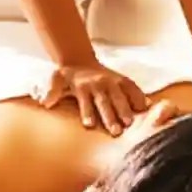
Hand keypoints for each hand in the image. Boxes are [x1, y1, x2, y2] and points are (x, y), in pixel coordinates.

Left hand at [33, 62, 149, 135]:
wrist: (80, 60)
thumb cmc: (68, 76)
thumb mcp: (56, 79)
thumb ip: (52, 90)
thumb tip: (46, 102)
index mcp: (83, 86)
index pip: (85, 101)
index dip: (87, 113)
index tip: (90, 125)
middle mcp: (99, 84)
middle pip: (105, 102)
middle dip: (111, 116)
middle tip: (116, 131)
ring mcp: (113, 81)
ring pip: (120, 96)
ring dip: (126, 109)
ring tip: (130, 123)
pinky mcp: (122, 80)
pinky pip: (133, 88)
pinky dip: (139, 97)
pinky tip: (145, 107)